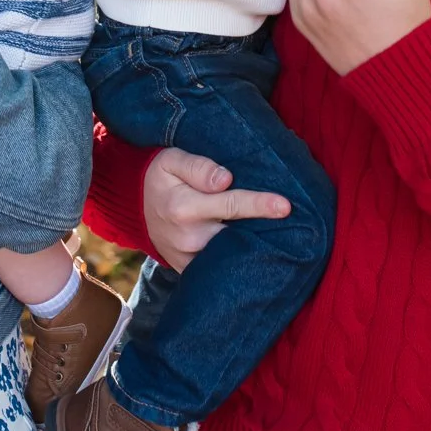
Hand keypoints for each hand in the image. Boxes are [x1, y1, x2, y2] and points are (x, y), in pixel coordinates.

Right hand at [143, 147, 290, 271]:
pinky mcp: (188, 270)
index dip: (260, 205)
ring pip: (230, 256)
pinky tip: (256, 252)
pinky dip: (237, 261)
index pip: (231, 205)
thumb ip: (198, 167)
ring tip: (280, 239)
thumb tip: (225, 179)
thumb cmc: (161, 177)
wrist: (135, 205)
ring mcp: (187, 258)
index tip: (286, 206)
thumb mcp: (171, 160)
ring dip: (254, 248)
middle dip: (264, 232)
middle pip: (237, 236)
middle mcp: (187, 237)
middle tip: (295, 226)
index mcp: (184, 207)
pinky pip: (218, 268)